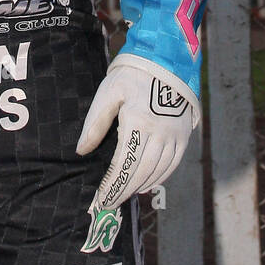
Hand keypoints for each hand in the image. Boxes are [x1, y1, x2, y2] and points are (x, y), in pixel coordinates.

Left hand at [76, 54, 198, 208]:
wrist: (166, 61)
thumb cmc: (132, 76)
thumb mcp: (109, 93)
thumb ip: (95, 123)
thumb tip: (82, 150)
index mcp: (138, 122)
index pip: (123, 163)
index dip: (113, 184)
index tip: (101, 199)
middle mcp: (159, 133)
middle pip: (140, 172)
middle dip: (124, 190)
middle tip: (110, 204)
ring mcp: (174, 135)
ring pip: (158, 171)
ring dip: (140, 186)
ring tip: (124, 195)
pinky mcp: (183, 136)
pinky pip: (172, 165)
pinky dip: (159, 178)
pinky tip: (147, 184)